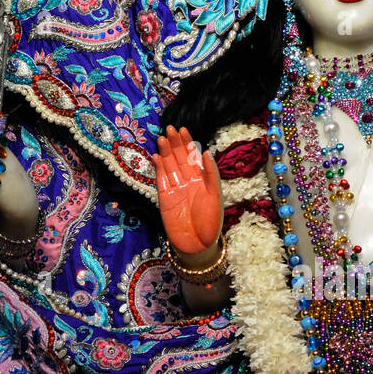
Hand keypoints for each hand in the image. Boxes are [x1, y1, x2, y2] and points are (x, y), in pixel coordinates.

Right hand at [154, 124, 222, 257]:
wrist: (199, 244)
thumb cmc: (211, 222)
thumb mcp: (215, 196)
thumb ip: (211, 175)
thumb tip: (206, 152)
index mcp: (202, 180)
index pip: (193, 157)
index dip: (188, 143)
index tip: (183, 130)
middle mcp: (188, 181)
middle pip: (179, 158)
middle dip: (175, 143)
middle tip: (169, 128)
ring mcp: (175, 188)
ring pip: (169, 166)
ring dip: (166, 152)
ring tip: (162, 138)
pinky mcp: (165, 198)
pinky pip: (161, 180)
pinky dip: (159, 168)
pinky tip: (157, 157)